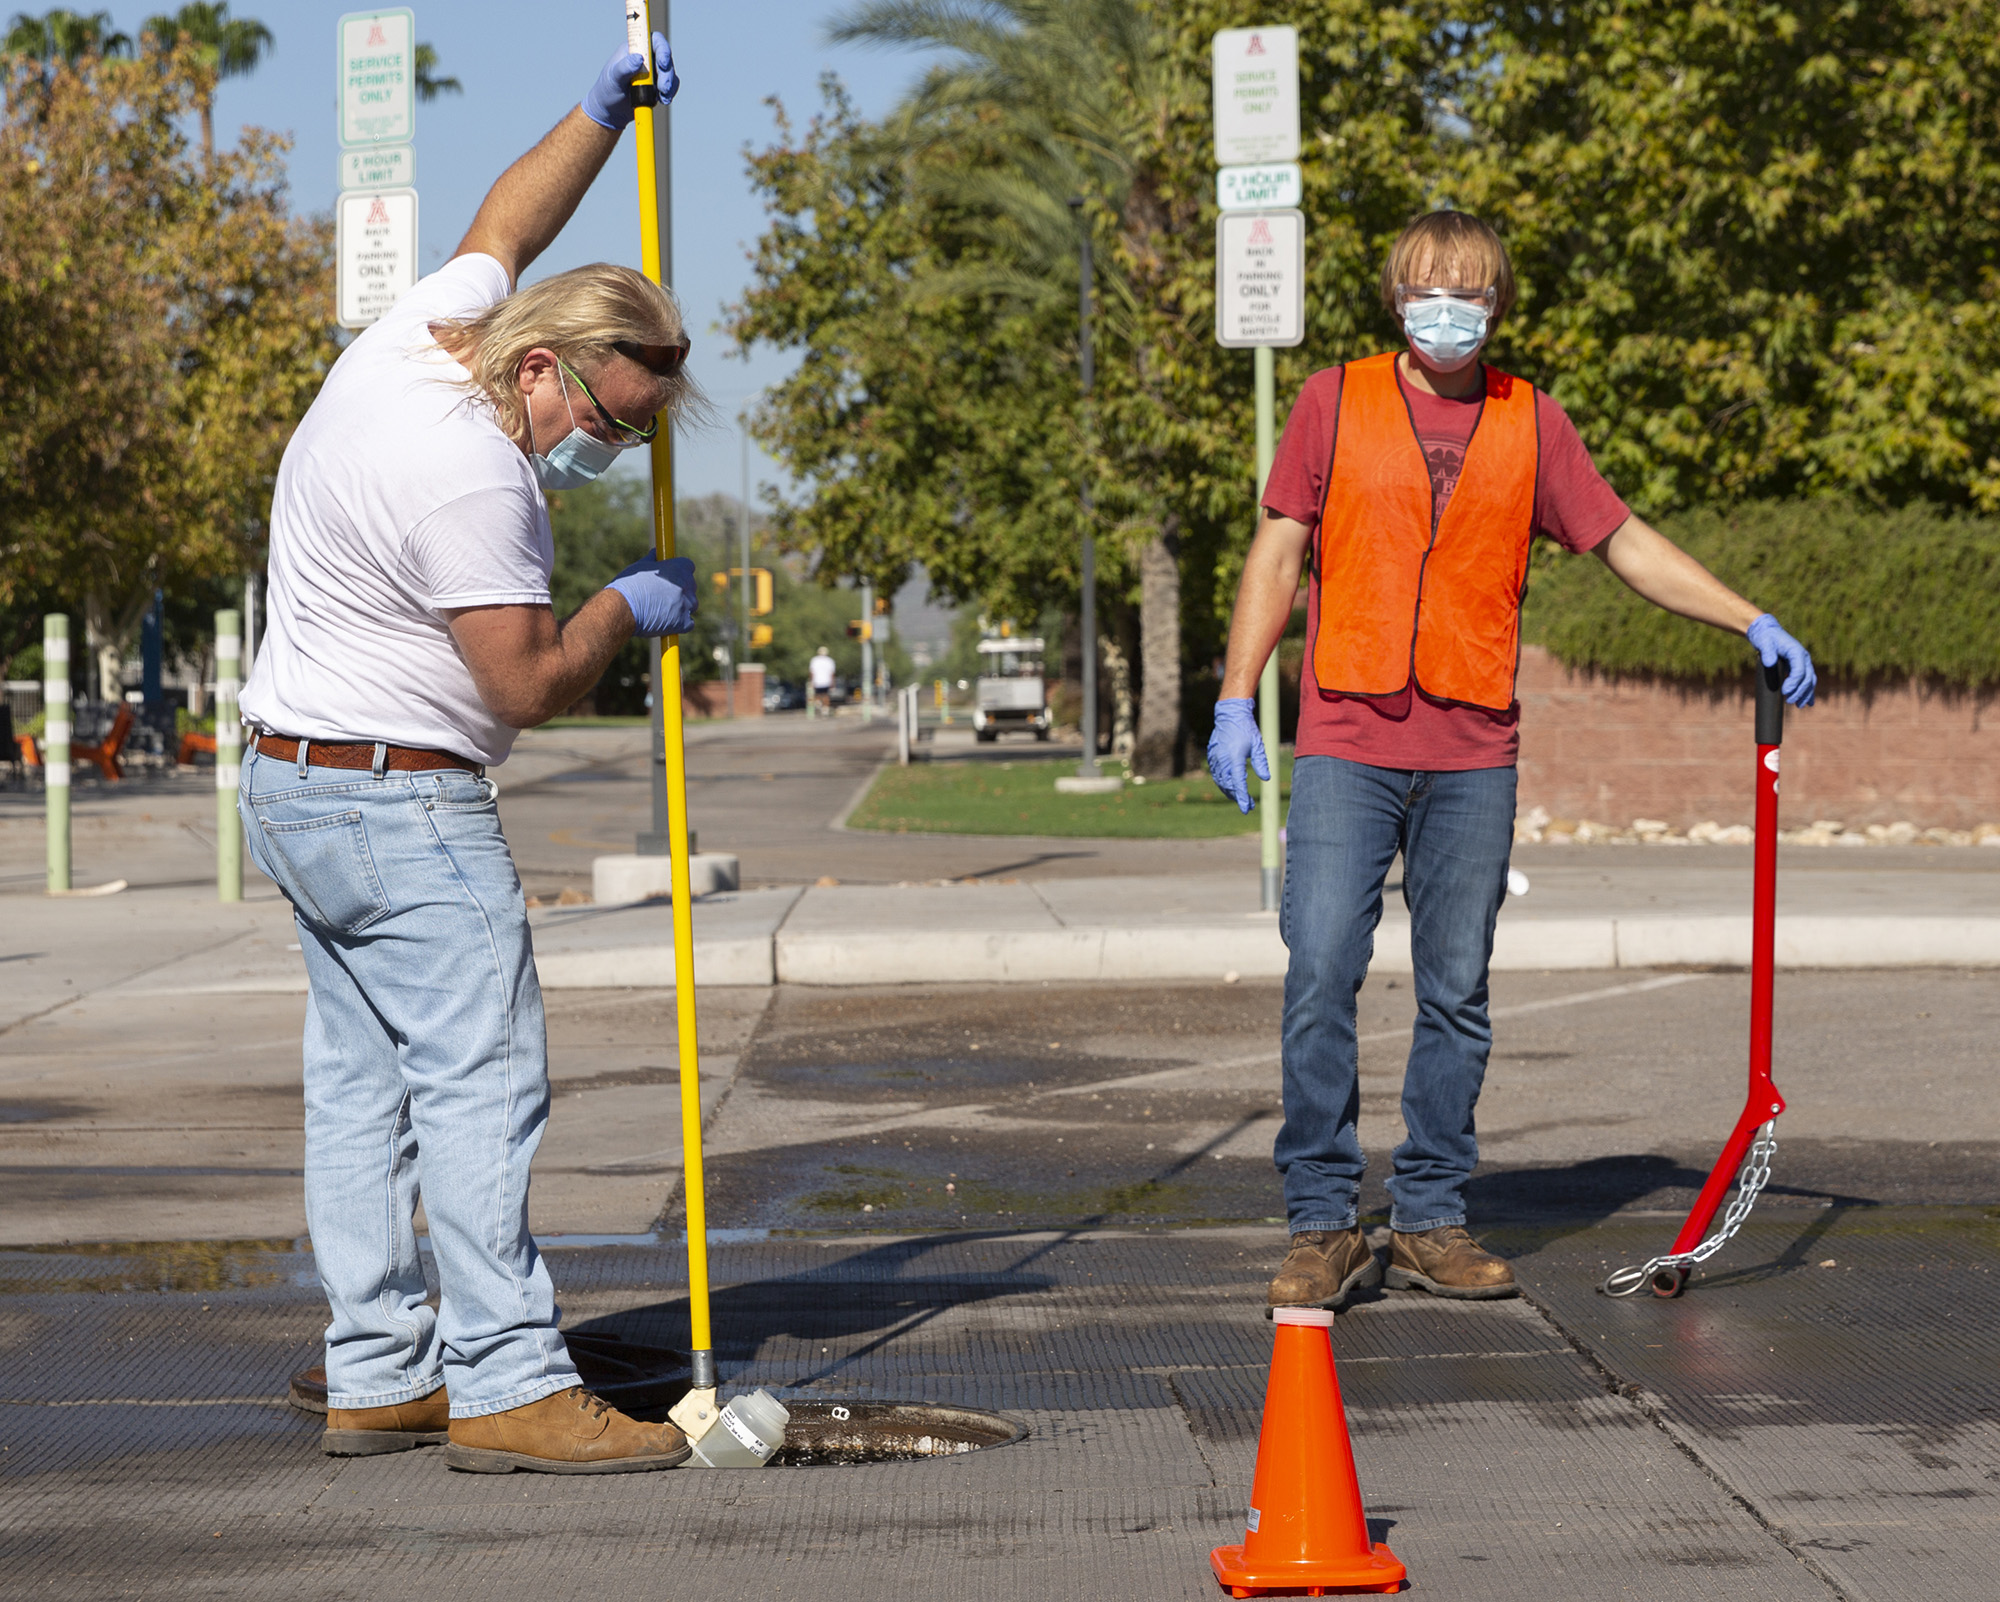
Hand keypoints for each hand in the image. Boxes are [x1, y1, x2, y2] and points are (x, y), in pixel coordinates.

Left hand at [581, 32, 676, 130]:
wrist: (610, 109)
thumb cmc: (608, 88)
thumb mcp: (613, 77)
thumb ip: (625, 67)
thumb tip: (638, 58)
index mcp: (634, 49)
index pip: (653, 40)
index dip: (662, 48)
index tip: (662, 62)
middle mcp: (646, 58)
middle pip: (665, 58)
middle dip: (667, 73)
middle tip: (663, 88)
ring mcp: (653, 72)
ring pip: (669, 73)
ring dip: (669, 85)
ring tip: (663, 98)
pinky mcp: (658, 86)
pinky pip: (670, 87)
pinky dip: (669, 94)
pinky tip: (663, 101)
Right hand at [607, 555, 695, 635]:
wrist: (623, 608)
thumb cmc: (629, 585)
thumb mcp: (640, 567)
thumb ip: (652, 560)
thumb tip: (655, 552)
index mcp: (679, 568)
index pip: (688, 567)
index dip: (679, 572)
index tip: (670, 578)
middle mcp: (686, 584)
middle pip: (690, 587)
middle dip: (680, 591)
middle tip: (662, 597)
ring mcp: (687, 604)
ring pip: (690, 605)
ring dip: (681, 607)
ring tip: (661, 611)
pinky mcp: (684, 622)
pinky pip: (688, 623)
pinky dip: (680, 624)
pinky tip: (666, 623)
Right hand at [1206, 698, 1269, 814]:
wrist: (1230, 715)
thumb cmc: (1246, 729)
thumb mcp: (1257, 745)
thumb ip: (1261, 762)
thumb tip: (1266, 778)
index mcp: (1234, 758)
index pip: (1238, 784)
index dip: (1243, 798)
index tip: (1247, 809)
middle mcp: (1222, 760)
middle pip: (1228, 786)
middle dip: (1238, 797)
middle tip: (1249, 805)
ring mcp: (1215, 759)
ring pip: (1221, 782)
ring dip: (1230, 792)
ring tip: (1240, 797)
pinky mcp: (1212, 756)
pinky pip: (1217, 774)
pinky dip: (1223, 783)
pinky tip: (1231, 785)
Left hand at [1746, 614, 1815, 706]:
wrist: (1768, 633)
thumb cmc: (1766, 638)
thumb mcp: (1764, 643)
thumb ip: (1767, 652)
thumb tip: (1770, 662)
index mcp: (1797, 652)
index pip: (1799, 670)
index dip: (1794, 682)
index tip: (1784, 692)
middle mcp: (1804, 658)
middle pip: (1807, 678)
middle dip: (1799, 691)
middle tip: (1789, 701)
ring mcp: (1803, 663)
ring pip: (1810, 681)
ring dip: (1806, 694)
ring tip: (1798, 705)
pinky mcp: (1800, 667)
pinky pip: (1807, 681)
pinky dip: (1808, 692)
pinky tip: (1808, 703)